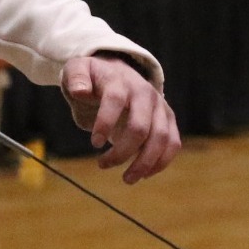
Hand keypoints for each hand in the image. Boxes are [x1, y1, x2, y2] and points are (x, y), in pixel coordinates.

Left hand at [61, 55, 180, 183]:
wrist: (116, 71)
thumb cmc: (93, 76)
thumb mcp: (77, 70)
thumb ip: (76, 78)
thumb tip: (79, 91)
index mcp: (121, 81)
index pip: (116, 100)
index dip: (105, 122)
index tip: (94, 144)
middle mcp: (145, 93)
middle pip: (141, 126)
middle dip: (123, 151)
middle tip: (102, 165)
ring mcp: (160, 106)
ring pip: (161, 137)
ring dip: (145, 162)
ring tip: (127, 179)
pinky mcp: (168, 119)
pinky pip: (173, 143)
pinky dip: (162, 161)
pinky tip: (144, 174)